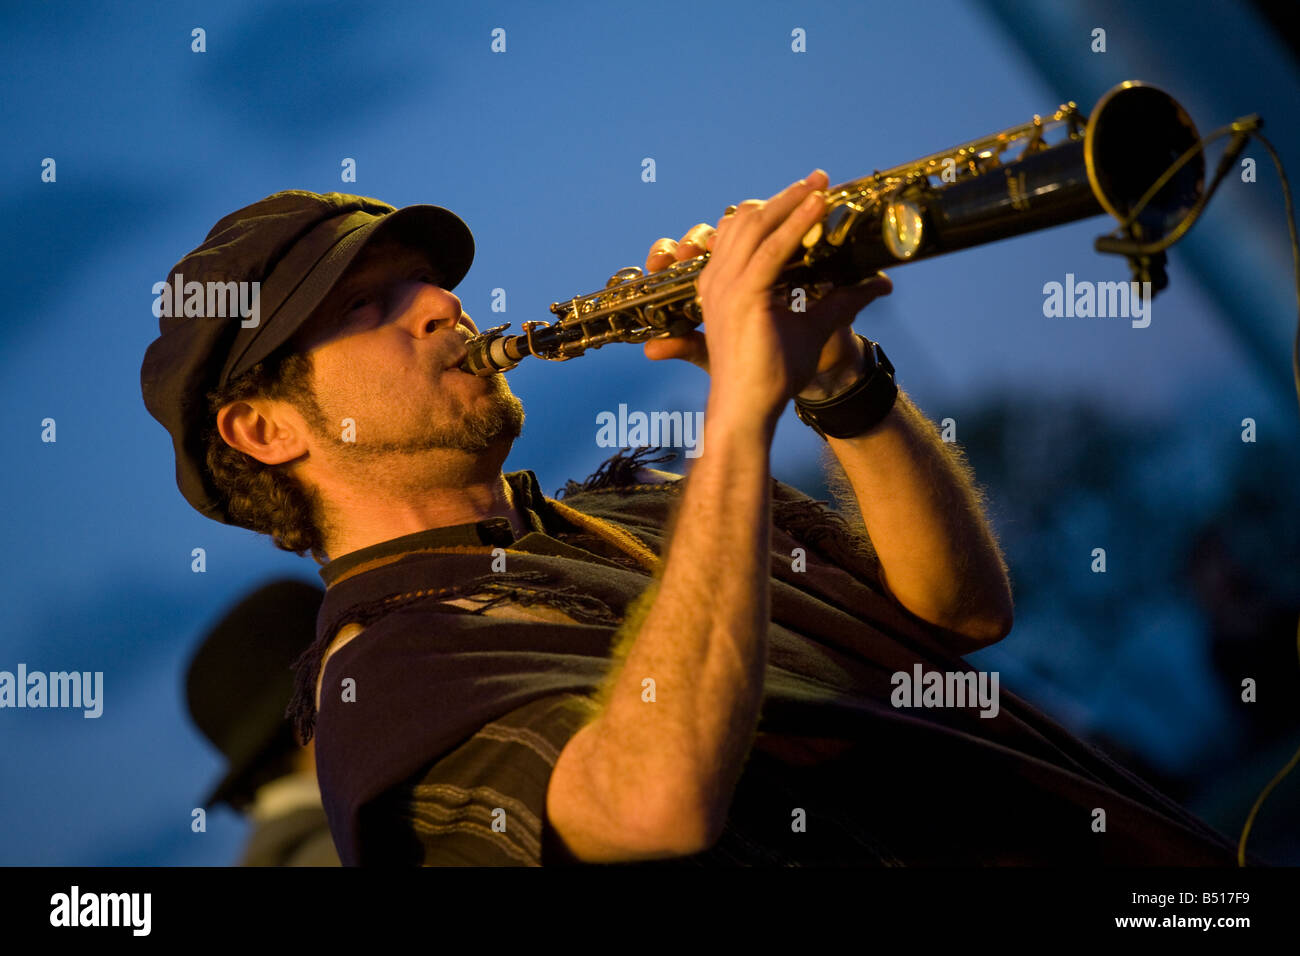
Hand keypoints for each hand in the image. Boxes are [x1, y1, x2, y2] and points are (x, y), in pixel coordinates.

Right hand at [641, 170, 891, 421]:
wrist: (750, 409)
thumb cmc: (770, 376)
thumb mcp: (813, 326)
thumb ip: (841, 301)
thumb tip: (880, 283)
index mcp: (725, 285)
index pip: (745, 232)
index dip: (776, 208)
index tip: (810, 193)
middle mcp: (720, 280)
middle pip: (748, 220)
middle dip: (786, 196)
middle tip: (821, 180)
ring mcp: (727, 287)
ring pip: (758, 226)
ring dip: (792, 201)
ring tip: (822, 185)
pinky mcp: (743, 297)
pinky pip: (772, 250)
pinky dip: (796, 223)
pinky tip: (818, 207)